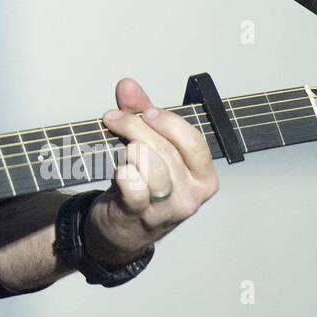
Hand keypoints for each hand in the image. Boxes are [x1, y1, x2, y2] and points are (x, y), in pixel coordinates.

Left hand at [87, 78, 218, 265]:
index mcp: (203, 176)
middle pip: (166, 150)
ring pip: (153, 168)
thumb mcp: (147, 146)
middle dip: (135, 126)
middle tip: (113, 119)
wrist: (121, 231)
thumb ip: (140, 113)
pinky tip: (119, 173)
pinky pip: (135, 190)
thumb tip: (127, 85)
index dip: (165, 120)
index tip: (143, 111)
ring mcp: (167, 209)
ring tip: (120, 151)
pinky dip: (124, 176)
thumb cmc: (140, 185)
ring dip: (130, 151)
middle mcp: (191, 195)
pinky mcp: (140, 217)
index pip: (192, 140)